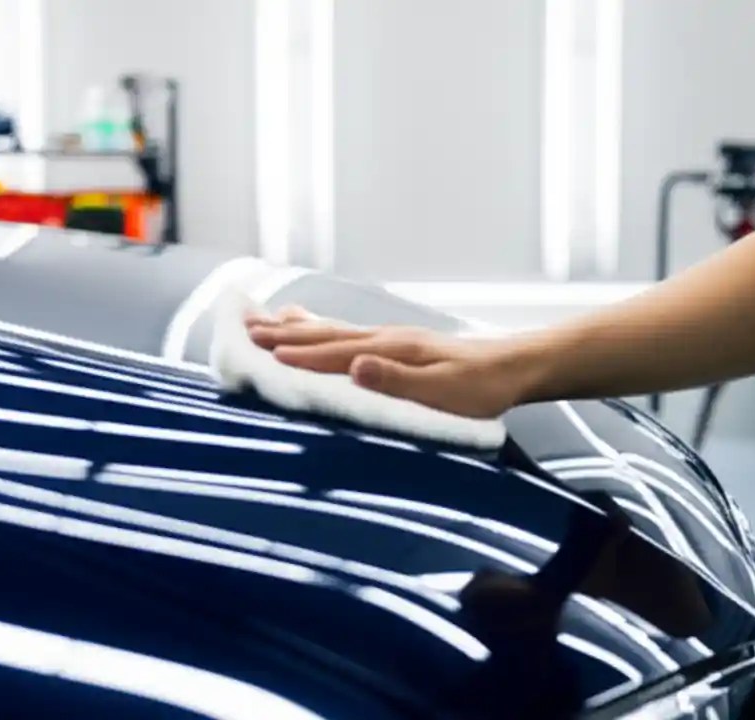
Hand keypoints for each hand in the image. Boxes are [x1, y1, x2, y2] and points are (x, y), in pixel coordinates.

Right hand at [245, 306, 527, 417]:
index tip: (259, 352)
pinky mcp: (393, 343)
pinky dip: (316, 326)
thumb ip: (396, 381)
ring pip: (328, 329)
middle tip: (242, 328)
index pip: (334, 354)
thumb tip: (355, 366)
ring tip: (259, 318)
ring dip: (292, 327)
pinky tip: (308, 324)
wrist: (513, 367)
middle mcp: (383, 339)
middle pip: (323, 335)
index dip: (296, 356)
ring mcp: (387, 338)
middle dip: (281, 334)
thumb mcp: (443, 392)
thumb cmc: (480, 389)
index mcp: (390, 351)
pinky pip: (343, 331)